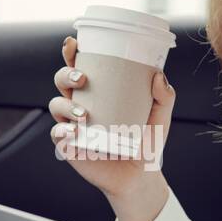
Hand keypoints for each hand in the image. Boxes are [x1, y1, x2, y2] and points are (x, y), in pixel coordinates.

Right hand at [48, 35, 174, 200]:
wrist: (141, 177)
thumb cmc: (147, 143)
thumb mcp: (160, 117)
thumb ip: (164, 97)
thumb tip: (158, 76)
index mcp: (98, 93)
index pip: (80, 67)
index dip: (72, 53)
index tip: (74, 43)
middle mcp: (81, 105)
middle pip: (62, 81)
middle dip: (65, 74)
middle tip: (82, 78)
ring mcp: (73, 125)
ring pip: (57, 105)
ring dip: (66, 105)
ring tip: (84, 115)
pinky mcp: (70, 146)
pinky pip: (57, 134)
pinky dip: (61, 130)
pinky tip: (73, 131)